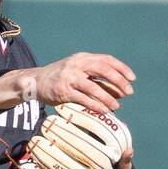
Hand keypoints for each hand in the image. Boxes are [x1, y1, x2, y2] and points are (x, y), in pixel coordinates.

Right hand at [0, 53, 134, 114]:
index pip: (106, 60)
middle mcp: (77, 64)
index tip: (132, 79)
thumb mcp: (77, 70)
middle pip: (103, 70)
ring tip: (117, 106)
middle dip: (118, 81)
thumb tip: (119, 88)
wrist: (35, 82)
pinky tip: (104, 111)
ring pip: (94, 87)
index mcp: (83, 58)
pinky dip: (96, 105)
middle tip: (128, 92)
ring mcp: (69, 78)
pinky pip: (83, 99)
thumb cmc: (61, 78)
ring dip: (108, 97)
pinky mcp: (63, 91)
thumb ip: (95, 76)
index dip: (121, 69)